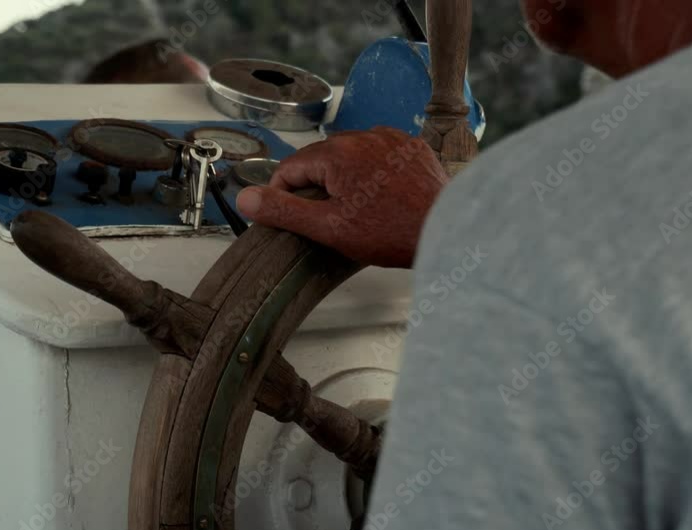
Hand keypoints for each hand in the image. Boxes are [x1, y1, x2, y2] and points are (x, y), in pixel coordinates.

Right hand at [235, 127, 447, 268]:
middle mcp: (362, 136)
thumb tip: (246, 199)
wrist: (445, 230)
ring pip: (350, 156)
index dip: (282, 195)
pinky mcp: (411, 147)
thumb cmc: (392, 231)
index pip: (290, 168)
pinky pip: (379, 155)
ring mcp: (390, 139)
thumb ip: (284, 211)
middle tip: (327, 220)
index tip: (290, 216)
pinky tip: (381, 198)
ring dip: (345, 179)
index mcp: (336, 153)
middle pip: (320, 160)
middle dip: (316, 188)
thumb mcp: (328, 228)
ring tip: (357, 211)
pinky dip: (373, 173)